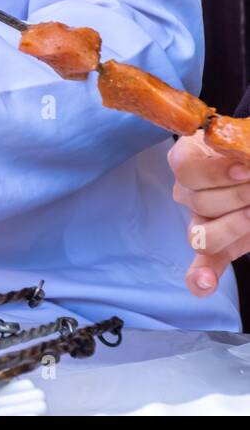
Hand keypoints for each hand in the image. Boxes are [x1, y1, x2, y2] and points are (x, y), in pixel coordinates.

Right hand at [169, 131, 249, 296]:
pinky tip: (203, 285)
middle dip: (237, 198)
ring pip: (201, 233)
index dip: (216, 172)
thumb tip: (246, 162)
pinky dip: (201, 276)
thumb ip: (242, 149)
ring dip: (234, 227)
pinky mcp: (218, 245)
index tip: (246, 169)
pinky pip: (202, 262)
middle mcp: (186, 190)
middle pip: (197, 202)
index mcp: (188, 158)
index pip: (186, 169)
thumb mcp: (244, 144)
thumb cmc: (248, 152)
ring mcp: (199, 219)